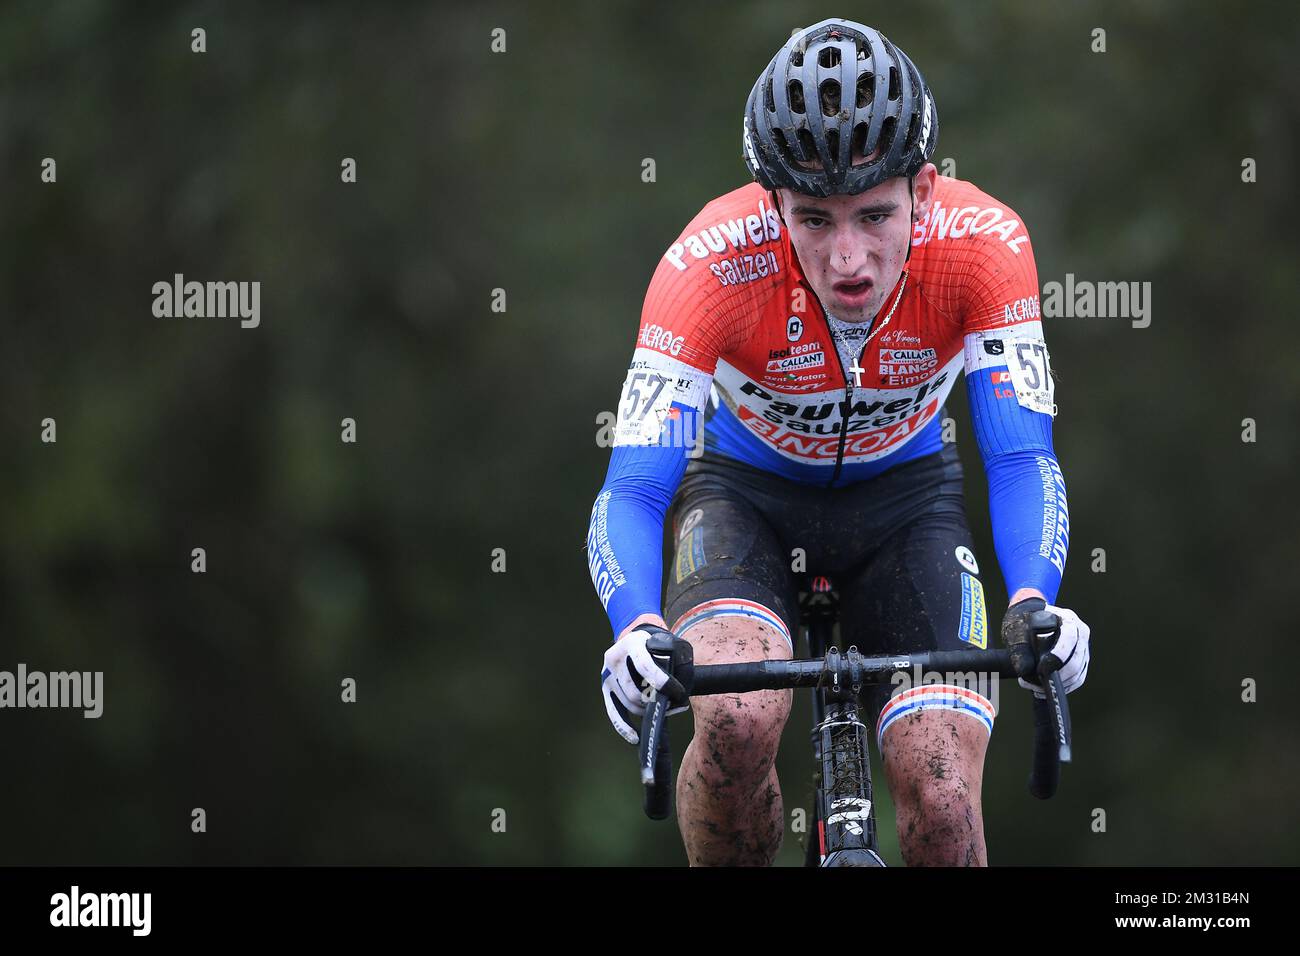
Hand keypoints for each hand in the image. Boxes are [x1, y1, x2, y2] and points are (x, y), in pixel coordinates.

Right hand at [601, 621, 688, 744]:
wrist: (636, 636)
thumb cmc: (657, 645)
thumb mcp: (668, 644)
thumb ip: (676, 664)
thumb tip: (678, 697)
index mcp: (632, 644)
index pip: (645, 666)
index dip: (663, 683)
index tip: (678, 693)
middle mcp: (615, 658)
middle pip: (635, 691)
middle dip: (656, 702)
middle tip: (673, 704)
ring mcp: (607, 674)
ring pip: (629, 703)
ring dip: (647, 711)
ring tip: (663, 710)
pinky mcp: (605, 687)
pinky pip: (613, 712)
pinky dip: (624, 726)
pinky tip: (635, 737)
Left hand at [1002, 598, 1089, 697]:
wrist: (1029, 620)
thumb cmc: (1024, 621)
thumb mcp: (1016, 629)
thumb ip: (1019, 648)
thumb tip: (1024, 670)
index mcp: (1067, 618)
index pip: (1069, 637)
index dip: (1057, 656)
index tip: (1041, 669)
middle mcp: (1080, 632)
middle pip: (1076, 660)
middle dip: (1054, 675)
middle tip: (1031, 682)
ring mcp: (1083, 648)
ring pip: (1077, 672)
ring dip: (1055, 683)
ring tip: (1032, 685)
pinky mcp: (1081, 661)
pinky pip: (1077, 678)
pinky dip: (1061, 686)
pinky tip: (1043, 689)